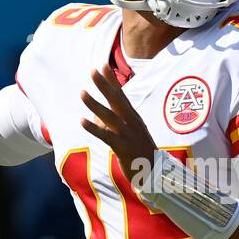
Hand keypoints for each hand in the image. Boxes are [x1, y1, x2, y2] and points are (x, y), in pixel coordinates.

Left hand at [80, 63, 155, 182]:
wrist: (156, 173)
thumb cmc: (141, 152)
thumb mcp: (131, 133)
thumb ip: (115, 122)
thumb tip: (97, 115)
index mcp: (133, 118)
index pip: (121, 95)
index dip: (112, 80)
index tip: (102, 65)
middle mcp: (131, 122)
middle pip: (116, 100)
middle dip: (104, 85)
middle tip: (93, 71)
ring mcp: (128, 134)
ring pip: (109, 116)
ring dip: (94, 104)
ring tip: (82, 93)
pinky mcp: (123, 147)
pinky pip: (106, 136)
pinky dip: (94, 128)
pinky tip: (82, 121)